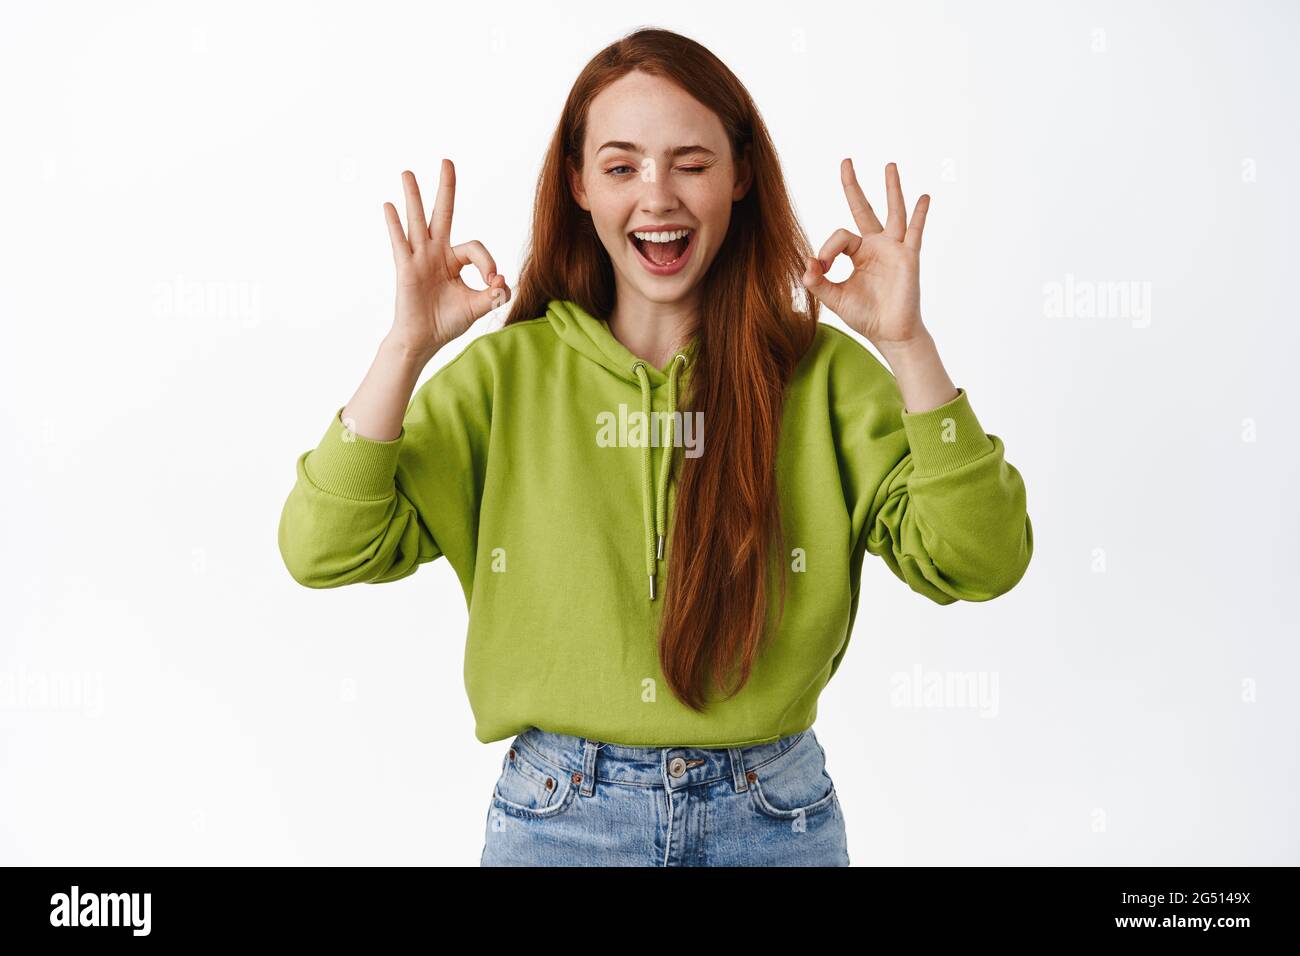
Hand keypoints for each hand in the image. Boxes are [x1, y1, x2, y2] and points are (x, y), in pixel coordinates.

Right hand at [382, 159, 508, 360]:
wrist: (423, 340)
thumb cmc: (447, 322)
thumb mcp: (478, 306)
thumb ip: (494, 294)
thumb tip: (503, 282)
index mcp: (453, 259)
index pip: (474, 247)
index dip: (488, 263)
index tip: (493, 283)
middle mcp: (435, 253)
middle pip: (443, 214)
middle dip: (446, 188)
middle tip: (447, 161)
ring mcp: (419, 258)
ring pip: (418, 221)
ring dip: (414, 196)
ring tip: (408, 172)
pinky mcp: (406, 268)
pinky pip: (400, 242)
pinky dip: (395, 225)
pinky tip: (389, 206)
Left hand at [801, 160, 929, 350]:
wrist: (890, 333)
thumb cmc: (865, 315)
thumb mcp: (834, 298)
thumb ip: (817, 282)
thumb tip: (805, 264)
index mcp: (858, 253)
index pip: (840, 236)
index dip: (827, 249)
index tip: (821, 267)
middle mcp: (876, 246)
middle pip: (863, 208)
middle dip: (853, 185)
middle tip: (845, 161)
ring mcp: (894, 249)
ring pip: (892, 212)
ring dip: (891, 188)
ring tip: (889, 165)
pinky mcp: (909, 257)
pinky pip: (915, 232)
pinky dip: (920, 215)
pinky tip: (924, 198)